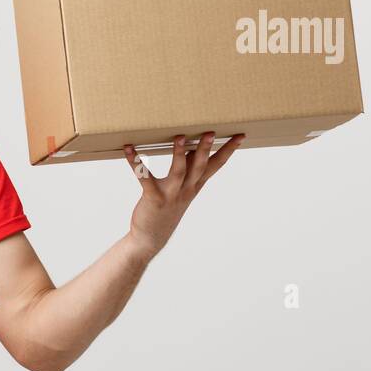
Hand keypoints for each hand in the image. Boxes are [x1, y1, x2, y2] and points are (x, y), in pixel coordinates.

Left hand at [122, 132, 244, 258]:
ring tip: (180, 136)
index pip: (216, 165)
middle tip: (211, 132)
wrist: (151, 237)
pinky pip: (145, 178)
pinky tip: (129, 149)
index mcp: (195, 186)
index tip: (240, 136)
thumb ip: (188, 170)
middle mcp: (186, 189)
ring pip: (179, 171)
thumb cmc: (166, 209)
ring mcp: (171, 194)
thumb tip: (190, 146)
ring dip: (179, 153)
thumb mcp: (182, 190)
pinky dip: (136, 162)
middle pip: (200, 166)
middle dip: (206, 149)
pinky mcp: (153, 198)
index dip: (228, 151)